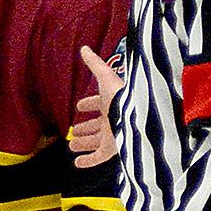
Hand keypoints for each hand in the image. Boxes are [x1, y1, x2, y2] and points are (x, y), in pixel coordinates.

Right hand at [70, 45, 123, 168]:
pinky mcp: (112, 149)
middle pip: (97, 125)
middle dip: (85, 128)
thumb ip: (95, 63)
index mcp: (112, 103)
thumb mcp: (106, 76)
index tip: (80, 106)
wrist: (138, 114)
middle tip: (74, 131)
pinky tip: (77, 163)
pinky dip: (87, 161)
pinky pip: (98, 158)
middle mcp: (112, 120)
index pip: (98, 103)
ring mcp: (113, 136)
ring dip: (84, 144)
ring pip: (96, 142)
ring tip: (72, 145)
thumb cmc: (122, 95)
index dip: (89, 104)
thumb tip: (83, 48)